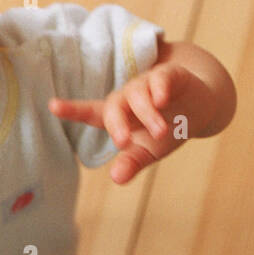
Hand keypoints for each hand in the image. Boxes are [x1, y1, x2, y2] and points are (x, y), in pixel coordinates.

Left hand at [49, 62, 198, 184]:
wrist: (199, 105)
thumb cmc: (165, 129)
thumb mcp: (148, 150)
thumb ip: (132, 162)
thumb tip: (116, 178)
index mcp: (118, 116)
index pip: (92, 113)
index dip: (73, 110)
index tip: (53, 105)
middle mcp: (128, 98)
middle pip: (114, 106)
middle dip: (117, 124)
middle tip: (122, 143)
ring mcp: (147, 85)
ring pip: (139, 94)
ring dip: (148, 113)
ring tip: (161, 132)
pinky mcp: (170, 76)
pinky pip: (160, 78)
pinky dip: (159, 87)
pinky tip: (161, 99)